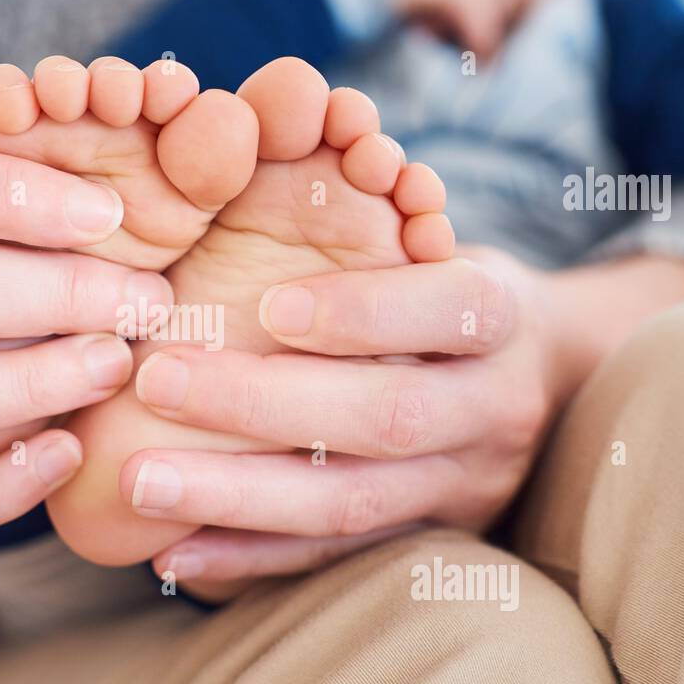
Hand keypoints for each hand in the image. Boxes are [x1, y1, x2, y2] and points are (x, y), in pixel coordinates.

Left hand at [129, 248, 683, 598]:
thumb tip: (249, 125)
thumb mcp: (433, 241)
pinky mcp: (423, 538)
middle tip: (158, 382)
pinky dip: (249, 557)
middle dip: (266, 405)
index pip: (449, 309)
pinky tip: (174, 554)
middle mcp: (492, 409)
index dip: (366, 313)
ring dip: (238, 496)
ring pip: (351, 503)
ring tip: (139, 482)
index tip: (274, 307)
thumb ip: (364, 211)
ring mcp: (463, 486)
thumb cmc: (446, 291)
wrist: (544, 383)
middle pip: (388, 418)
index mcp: (500, 318)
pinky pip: (332, 558)